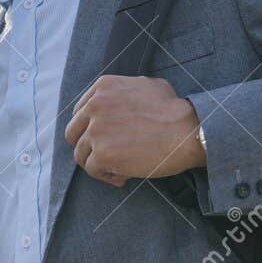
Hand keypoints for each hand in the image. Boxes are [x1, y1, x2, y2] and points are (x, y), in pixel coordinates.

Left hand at [65, 75, 205, 187]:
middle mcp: (95, 106)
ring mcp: (97, 131)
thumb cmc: (174, 111)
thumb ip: (123, 92)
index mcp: (103, 87)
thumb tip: (115, 101)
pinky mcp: (103, 154)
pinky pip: (93, 170)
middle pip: (73, 133)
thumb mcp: (147, 85)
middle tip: (105, 157)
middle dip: (87, 147)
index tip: (103, 140)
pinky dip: (107, 176)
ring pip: (81, 155)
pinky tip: (123, 177)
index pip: (80, 112)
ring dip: (97, 164)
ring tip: (118, 169)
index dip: (89, 129)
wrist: (188, 132)